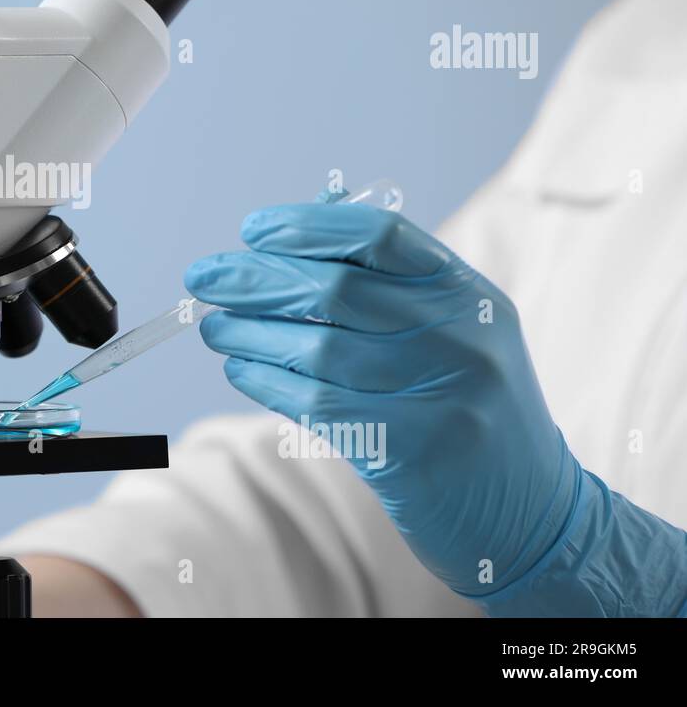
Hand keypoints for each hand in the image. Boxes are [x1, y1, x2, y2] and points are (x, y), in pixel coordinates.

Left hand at [184, 201, 580, 598]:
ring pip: (317, 348)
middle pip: (336, 290)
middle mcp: (458, 339)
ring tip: (213, 326)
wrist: (534, 512)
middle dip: (255, 278)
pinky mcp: (409, 452)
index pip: (380, 236)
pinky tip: (240, 368)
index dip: (307, 227)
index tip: (253, 230)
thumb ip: (387, 282)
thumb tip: (295, 232)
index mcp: (468, 296)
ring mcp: (438, 397)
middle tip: (204, 276)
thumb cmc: (473, 407)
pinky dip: (266, 381)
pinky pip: (316, 404)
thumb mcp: (455, 331)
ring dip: (249, 332)